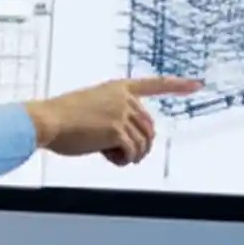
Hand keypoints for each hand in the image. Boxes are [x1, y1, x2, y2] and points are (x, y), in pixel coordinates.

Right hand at [26, 76, 201, 164]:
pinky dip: (124, 160)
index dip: (178, 85)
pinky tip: (110, 159)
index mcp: (117, 88)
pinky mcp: (117, 131)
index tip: (198, 84)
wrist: (46, 120)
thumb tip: (127, 144)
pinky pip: (132, 152)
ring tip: (114, 157)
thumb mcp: (88, 108)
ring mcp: (122, 114)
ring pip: (143, 142)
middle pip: (150, 127)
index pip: (154, 84)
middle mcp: (124, 99)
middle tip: (125, 156)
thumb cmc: (59, 118)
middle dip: (142, 145)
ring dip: (132, 155)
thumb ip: (111, 117)